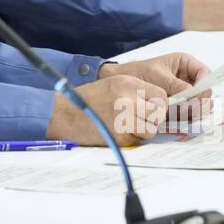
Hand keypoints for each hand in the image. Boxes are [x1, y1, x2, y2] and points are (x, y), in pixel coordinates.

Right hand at [46, 74, 165, 145]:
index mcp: (127, 83)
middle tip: (141, 119)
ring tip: (129, 126)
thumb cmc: (87, 100)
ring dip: (144, 130)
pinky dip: (131, 138)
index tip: (151, 108)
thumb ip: (135, 92)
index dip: (158, 103)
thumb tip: (159, 104)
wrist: (63, 114)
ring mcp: (125, 118)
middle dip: (153, 118)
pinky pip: (138, 140)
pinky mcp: (119, 136)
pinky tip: (117, 131)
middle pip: (160, 112)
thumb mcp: (112, 85)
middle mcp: (128, 99)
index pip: (160, 95)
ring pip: (152, 130)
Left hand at [100, 52, 212, 126]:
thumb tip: (193, 95)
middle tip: (187, 109)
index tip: (196, 96)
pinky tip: (173, 117)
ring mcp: (185, 94)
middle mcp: (189, 79)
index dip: (204, 85)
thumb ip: (175, 85)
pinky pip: (188, 113)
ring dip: (191, 111)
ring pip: (198, 105)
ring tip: (176, 113)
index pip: (205, 74)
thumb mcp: (157, 76)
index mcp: (186, 64)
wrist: (123, 84)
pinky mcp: (179, 107)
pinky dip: (183, 117)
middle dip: (198, 102)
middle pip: (205, 92)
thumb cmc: (139, 73)